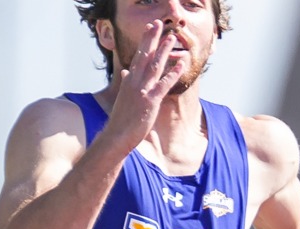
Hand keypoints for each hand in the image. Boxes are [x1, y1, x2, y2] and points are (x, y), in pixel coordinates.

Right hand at [100, 19, 187, 154]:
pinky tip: (181, 64)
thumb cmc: (122, 118)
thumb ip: (126, 83)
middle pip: (144, 55)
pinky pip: (164, 84)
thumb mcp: (123, 96)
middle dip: (151, 38)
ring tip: (171, 37)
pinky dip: (173, 73)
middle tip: (157, 24)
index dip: (145, 41)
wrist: (118, 134)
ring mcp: (142, 90)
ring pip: (154, 65)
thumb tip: (125, 72)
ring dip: (163, 50)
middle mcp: (135, 81)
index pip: (138, 56)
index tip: (150, 29)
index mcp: (129, 80)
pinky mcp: (150, 100)